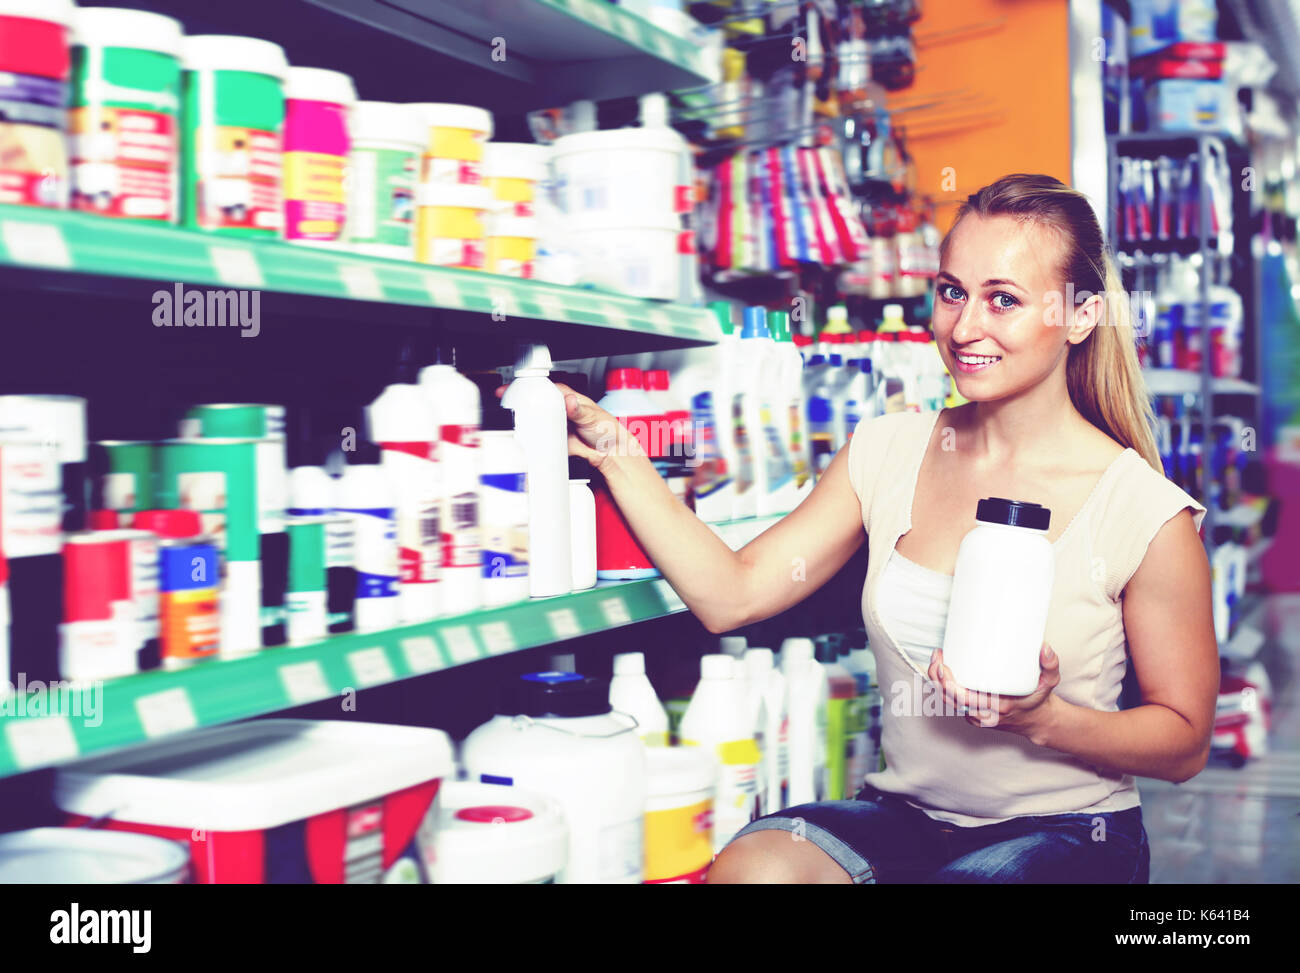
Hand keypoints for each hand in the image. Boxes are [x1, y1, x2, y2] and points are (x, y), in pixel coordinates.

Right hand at [495, 381, 637, 472]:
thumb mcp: (591, 416)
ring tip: (514, 422)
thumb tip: (569, 401)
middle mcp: (559, 410)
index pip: (544, 388)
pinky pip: (540, 439)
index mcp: (567, 397)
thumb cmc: (606, 428)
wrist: (610, 453)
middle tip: (507, 404)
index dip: (527, 386)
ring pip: (535, 421)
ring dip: (525, 423)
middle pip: (535, 404)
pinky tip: (527, 439)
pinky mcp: (554, 440)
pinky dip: (533, 440)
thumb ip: (578, 409)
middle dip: (520, 403)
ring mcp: (555, 425)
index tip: (512, 388)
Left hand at [927, 644, 1060, 745]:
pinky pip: (952, 704)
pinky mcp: (972, 716)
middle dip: (937, 677)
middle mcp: (984, 714)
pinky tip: (940, 673)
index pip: (963, 698)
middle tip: (937, 656)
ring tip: (936, 661)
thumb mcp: (1050, 682)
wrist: (1036, 721)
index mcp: (998, 707)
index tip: (943, 663)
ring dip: (937, 682)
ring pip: (948, 702)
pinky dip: (943, 689)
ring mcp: (976, 717)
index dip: (947, 681)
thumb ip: (1050, 665)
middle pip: (949, 698)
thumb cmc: (1038, 699)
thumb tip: (1044, 647)